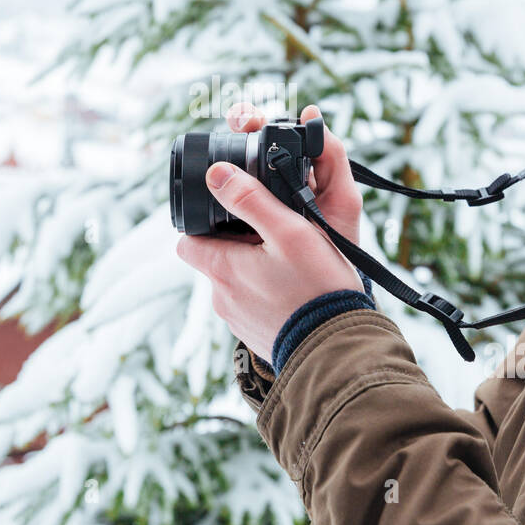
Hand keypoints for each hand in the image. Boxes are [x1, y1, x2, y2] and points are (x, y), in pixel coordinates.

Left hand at [174, 103, 364, 364]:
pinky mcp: (256, 337)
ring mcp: (238, 321)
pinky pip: (253, 306)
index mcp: (222, 268)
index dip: (203, 225)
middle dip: (236, 246)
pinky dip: (267, 295)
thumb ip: (251, 199)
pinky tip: (295, 291)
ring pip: (235, 283)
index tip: (232, 218)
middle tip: (272, 237)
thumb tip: (216, 173)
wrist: (338, 351)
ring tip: (290, 265)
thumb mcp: (289, 231)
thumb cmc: (317, 289)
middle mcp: (222, 298)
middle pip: (215, 259)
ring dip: (253, 271)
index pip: (187, 241)